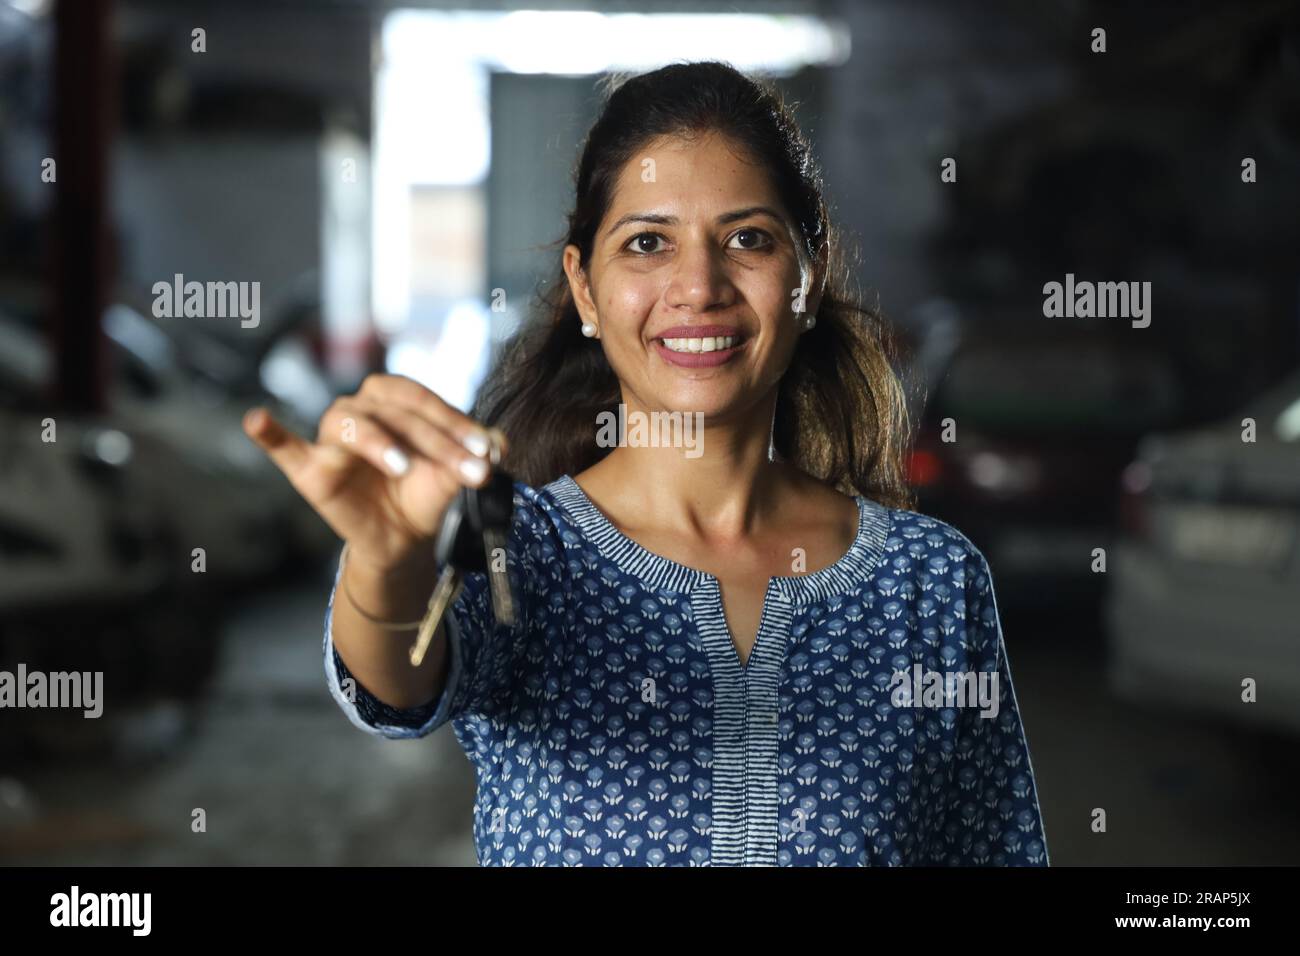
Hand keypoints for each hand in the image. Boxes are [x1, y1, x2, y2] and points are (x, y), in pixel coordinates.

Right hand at [242, 374, 506, 575]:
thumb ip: (476, 456)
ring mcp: (331, 438)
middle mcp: (361, 408)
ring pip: (350, 423)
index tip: (487, 449)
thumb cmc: (425, 493)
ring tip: (404, 467)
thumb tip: (503, 443)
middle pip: (394, 411)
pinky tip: (255, 420)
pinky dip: (269, 434)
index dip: (455, 421)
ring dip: (378, 440)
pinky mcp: (309, 469)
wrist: (404, 538)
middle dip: (436, 439)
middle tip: (468, 469)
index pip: (422, 399)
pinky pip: (283, 448)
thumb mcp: (454, 476)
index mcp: (394, 399)